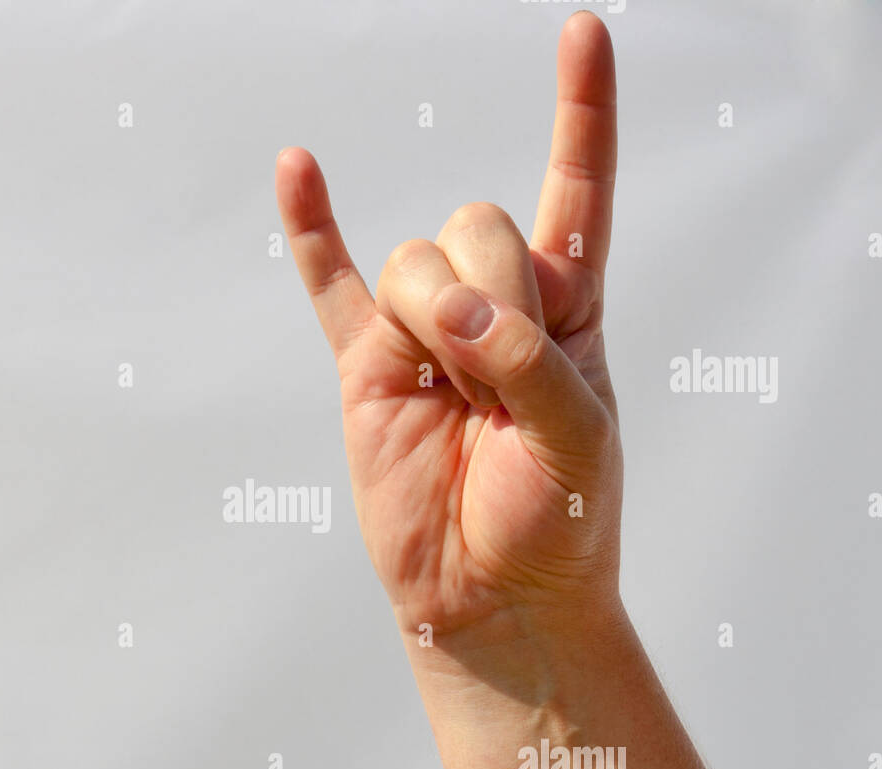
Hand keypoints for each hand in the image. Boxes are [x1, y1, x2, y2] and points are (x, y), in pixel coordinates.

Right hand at [276, 13, 622, 640]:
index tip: (584, 32)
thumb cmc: (557, 524)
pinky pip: (333, 287)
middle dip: (490, 289)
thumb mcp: (578, 437)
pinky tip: (298, 168)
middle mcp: (494, 305)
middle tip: (497, 375)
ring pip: (414, 260)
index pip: (578, 190)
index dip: (582, 113)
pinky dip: (313, 232)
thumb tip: (442, 310)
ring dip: (431, 317)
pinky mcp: (368, 367)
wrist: (493, 599)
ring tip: (452, 396)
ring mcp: (424, 333)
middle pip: (478, 222)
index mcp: (568, 310)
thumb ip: (524, 358)